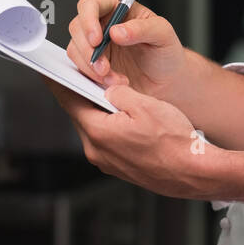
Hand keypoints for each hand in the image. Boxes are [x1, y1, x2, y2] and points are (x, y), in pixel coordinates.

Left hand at [44, 80, 214, 200]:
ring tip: (119, 100)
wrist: (193, 173)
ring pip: (96, 128)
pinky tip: (129, 121)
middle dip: (86, 96)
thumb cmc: (173, 142)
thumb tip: (109, 91)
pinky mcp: (119, 169)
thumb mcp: (144, 104)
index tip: (50, 72)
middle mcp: (97, 151)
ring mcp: (108, 163)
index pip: (69, 100)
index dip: (59, 82)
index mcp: (98, 132)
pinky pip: (108, 142)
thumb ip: (118, 93)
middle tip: (93, 79)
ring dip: (102, 113)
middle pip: (81, 115)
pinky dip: (112, 128)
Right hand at [66, 0, 186, 104]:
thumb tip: (116, 30)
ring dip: (91, 68)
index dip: (88, 20)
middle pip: (77, 27)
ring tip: (115, 78)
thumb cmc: (166, 52)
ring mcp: (96, 45)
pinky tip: (112, 82)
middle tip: (105, 66)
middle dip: (88, 50)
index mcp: (118, 8)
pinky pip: (81, 69)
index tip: (97, 39)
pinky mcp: (92, 64)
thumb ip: (142, 28)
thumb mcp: (163, 34)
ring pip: (75, 50)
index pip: (91, 4)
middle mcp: (103, 24)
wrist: (167, 82)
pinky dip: (94, 78)